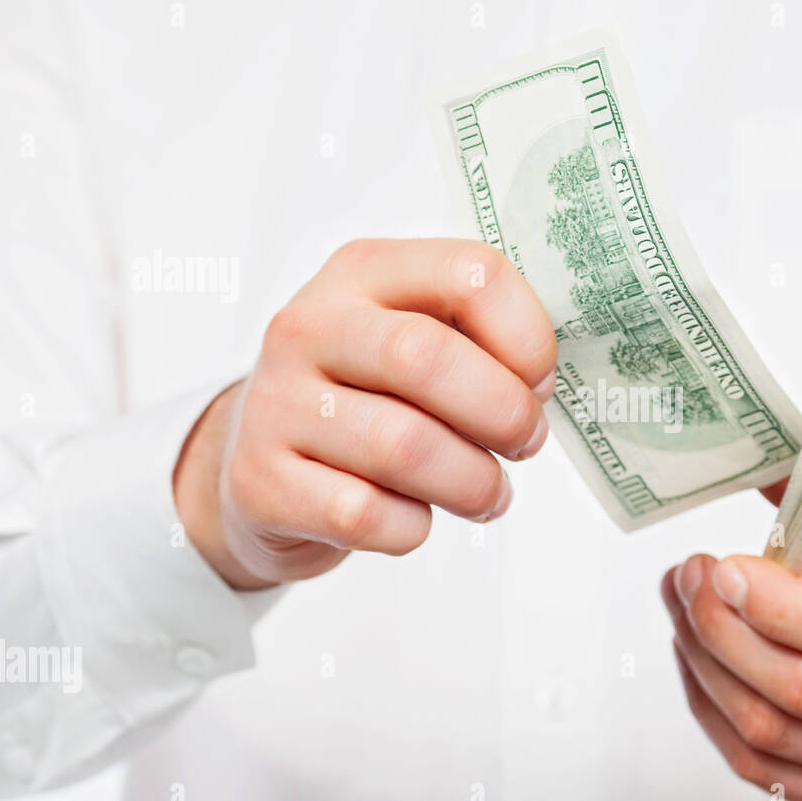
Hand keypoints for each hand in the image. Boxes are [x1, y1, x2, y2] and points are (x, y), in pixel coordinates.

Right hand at [175, 238, 557, 587]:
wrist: (262, 463)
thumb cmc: (365, 398)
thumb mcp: (411, 340)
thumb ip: (477, 341)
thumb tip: (538, 386)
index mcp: (363, 273)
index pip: (468, 274)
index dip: (526, 335)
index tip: (540, 381)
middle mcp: (308, 326)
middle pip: (426, 357)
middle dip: (502, 414)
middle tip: (525, 444)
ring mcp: (275, 405)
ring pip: (402, 447)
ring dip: (471, 482)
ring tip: (488, 494)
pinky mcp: (261, 484)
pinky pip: (365, 514)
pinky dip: (412, 527)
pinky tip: (414, 518)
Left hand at [662, 504, 801, 800]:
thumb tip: (754, 459)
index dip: (776, 605)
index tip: (721, 567)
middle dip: (721, 630)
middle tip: (687, 577)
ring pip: (772, 736)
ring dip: (705, 668)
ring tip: (682, 609)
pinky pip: (766, 771)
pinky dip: (713, 714)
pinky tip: (698, 662)